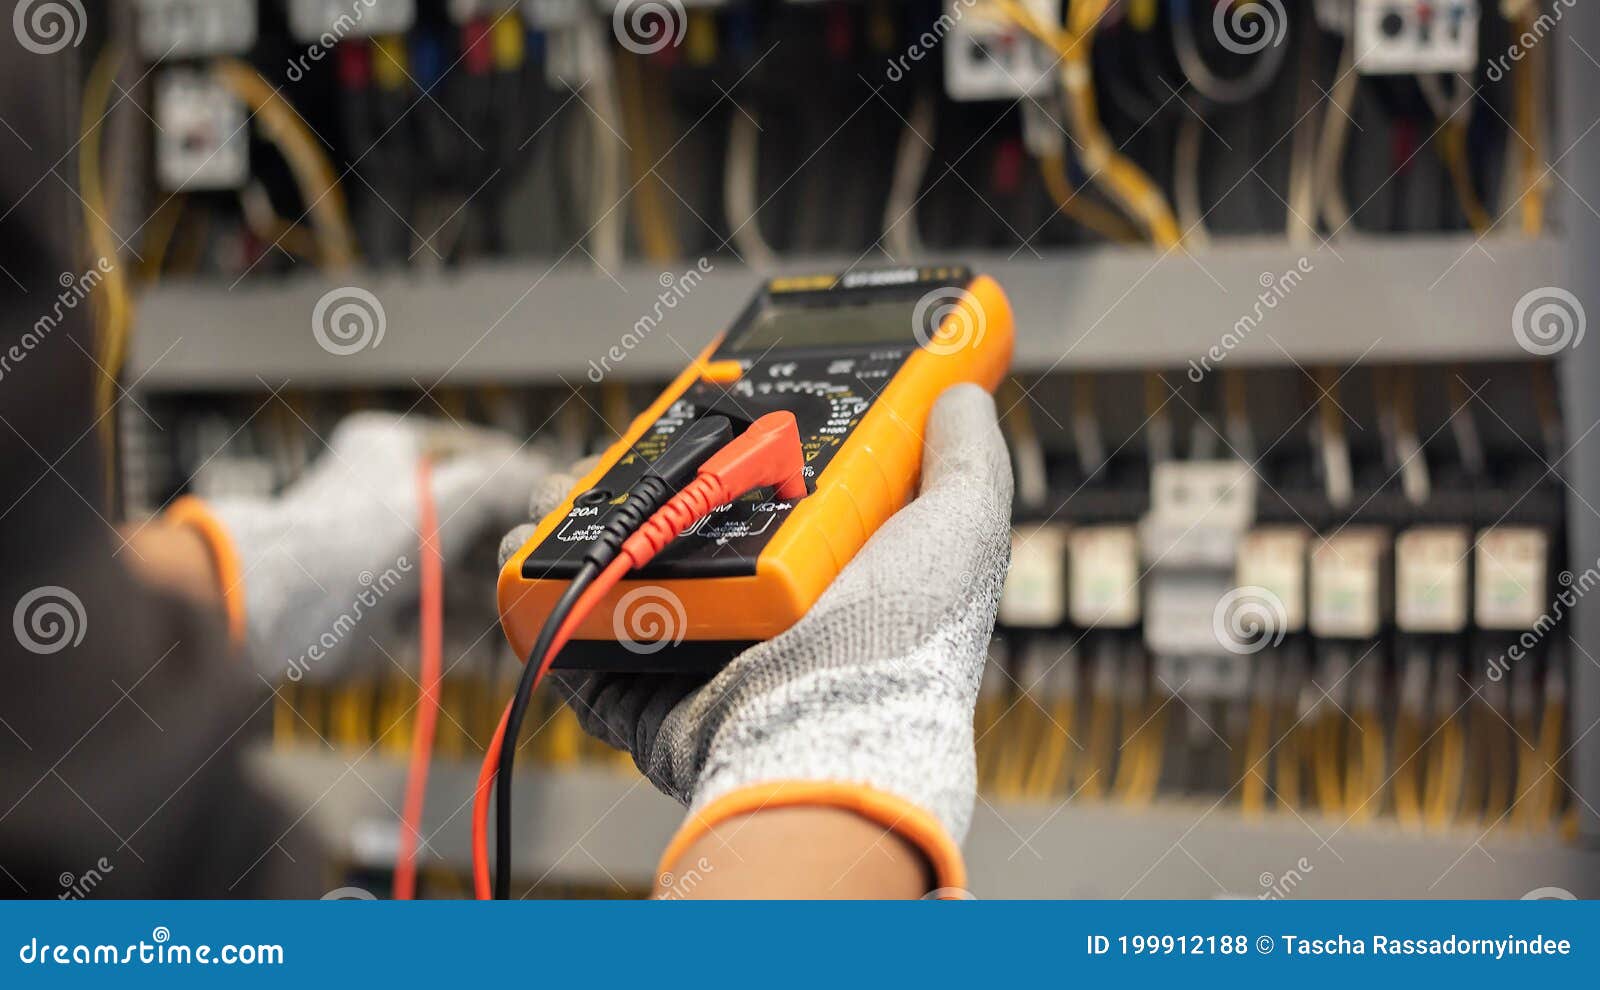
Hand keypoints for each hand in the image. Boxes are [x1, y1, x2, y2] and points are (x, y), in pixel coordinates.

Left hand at [195, 413, 549, 681]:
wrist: (287, 606)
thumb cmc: (352, 533)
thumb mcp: (454, 492)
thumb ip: (508, 481)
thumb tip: (546, 480)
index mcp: (392, 453)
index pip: (472, 454)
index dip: (516, 474)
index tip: (552, 497)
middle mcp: (386, 506)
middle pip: (469, 523)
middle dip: (509, 547)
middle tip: (545, 558)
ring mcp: (381, 564)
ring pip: (456, 578)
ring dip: (495, 596)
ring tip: (530, 606)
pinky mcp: (378, 618)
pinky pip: (438, 627)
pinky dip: (470, 638)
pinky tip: (503, 647)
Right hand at [502, 384, 1011, 869]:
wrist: (829, 727)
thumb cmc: (903, 641)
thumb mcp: (959, 530)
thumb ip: (967, 459)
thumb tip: (963, 395)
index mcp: (826, 580)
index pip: (770, 500)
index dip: (738, 450)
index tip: (711, 406)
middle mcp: (762, 620)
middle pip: (686, 531)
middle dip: (644, 484)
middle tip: (625, 446)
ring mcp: (700, 656)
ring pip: (625, 578)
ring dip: (583, 531)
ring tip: (562, 489)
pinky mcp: (647, 693)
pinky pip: (582, 641)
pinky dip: (545, 603)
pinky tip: (530, 554)